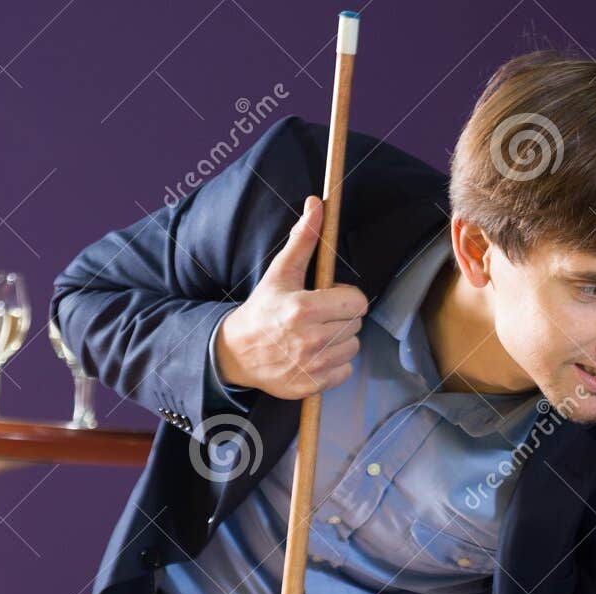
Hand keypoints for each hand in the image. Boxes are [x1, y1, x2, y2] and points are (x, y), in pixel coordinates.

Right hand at [214, 195, 368, 398]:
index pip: (357, 302)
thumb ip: (303, 240)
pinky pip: (345, 370)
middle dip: (341, 317)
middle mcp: (310, 339)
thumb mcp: (280, 273)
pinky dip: (334, 364)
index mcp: (303, 309)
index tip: (329, 297)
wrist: (238, 352)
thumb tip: (317, 205)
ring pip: (353, 347)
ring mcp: (313, 365)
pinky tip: (313, 355)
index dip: (346, 297)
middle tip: (317, 316)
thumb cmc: (263, 309)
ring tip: (314, 335)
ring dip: (340, 340)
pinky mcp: (314, 386)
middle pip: (356, 324)